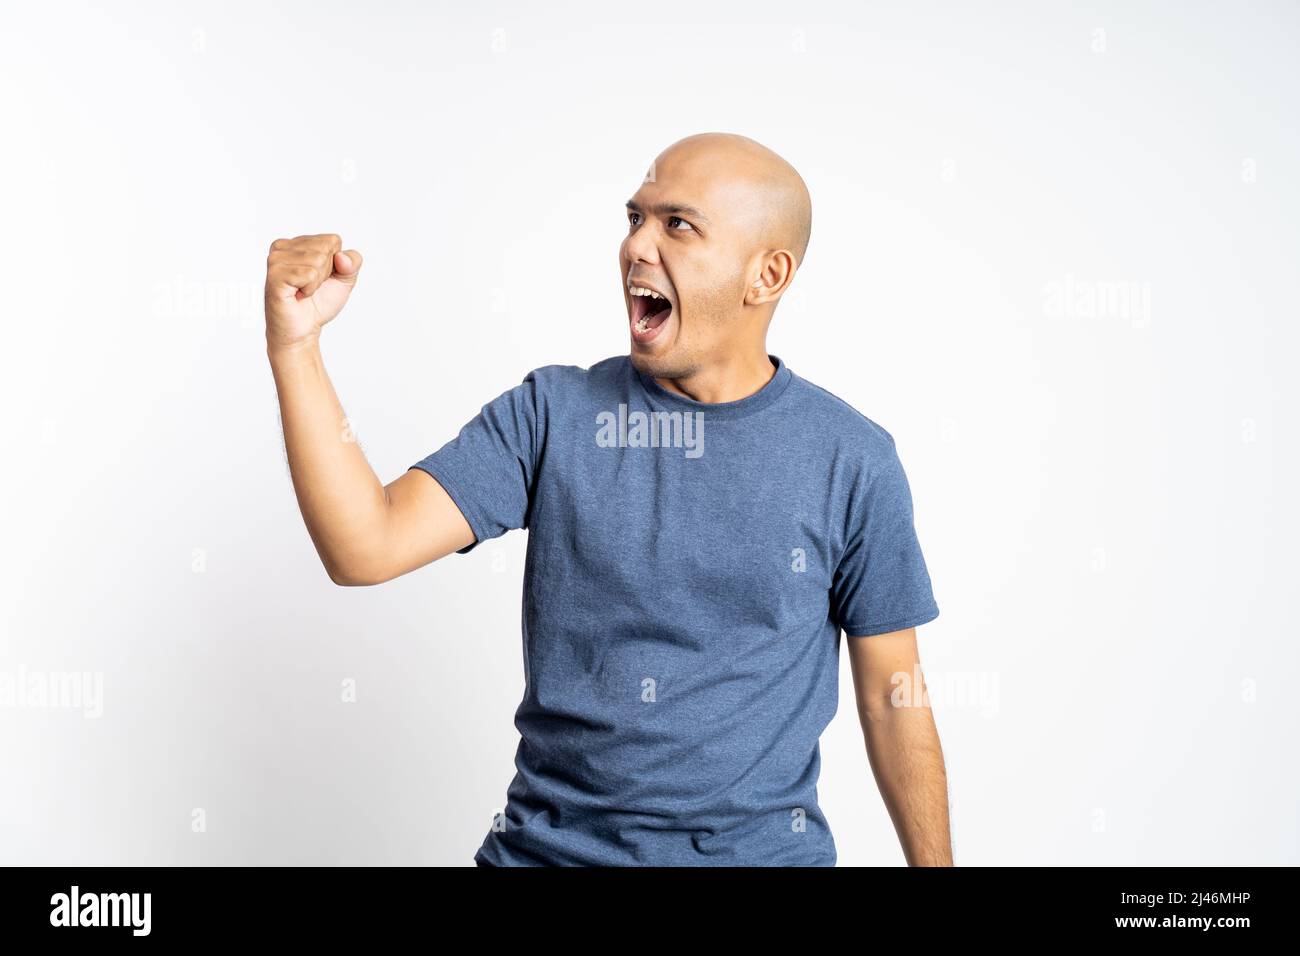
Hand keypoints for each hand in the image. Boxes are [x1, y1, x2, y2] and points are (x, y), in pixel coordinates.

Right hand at [264, 233, 362, 348]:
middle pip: (325, 249)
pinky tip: (298, 295)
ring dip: (316, 283)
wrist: (304, 330)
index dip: (335, 264)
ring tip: (303, 291)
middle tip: (310, 287)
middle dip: (325, 273)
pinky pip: (308, 274)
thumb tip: (341, 257)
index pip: (332, 240)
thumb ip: (353, 262)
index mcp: (297, 243)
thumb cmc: (319, 303)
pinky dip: (310, 289)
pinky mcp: (275, 275)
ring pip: (317, 260)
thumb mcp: (345, 279)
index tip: (319, 278)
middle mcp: (282, 247)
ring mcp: (276, 260)